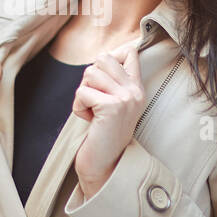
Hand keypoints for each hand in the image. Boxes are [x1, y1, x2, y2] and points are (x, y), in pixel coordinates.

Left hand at [73, 38, 146, 196]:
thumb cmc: (102, 133)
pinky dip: (78, 107)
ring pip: (90, 73)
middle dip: (90, 78)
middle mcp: (135, 91)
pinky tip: (89, 120)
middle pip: (103, 58)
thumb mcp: (114, 103)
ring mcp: (126, 98)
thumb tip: (102, 57)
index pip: (129, 51)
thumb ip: (112, 80)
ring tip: (92, 111)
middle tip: (93, 100)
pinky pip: (82, 92)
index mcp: (138, 88)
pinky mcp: (112, 107)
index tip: (103, 81)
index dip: (110, 58)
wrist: (105, 165)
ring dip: (83, 93)